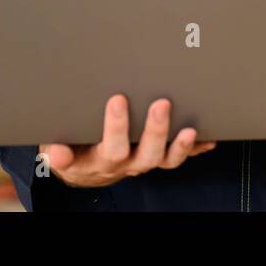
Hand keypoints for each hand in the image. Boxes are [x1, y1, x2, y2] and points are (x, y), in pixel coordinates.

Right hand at [40, 95, 215, 187]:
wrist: (86, 166)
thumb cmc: (74, 146)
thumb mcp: (58, 148)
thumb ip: (56, 149)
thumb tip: (57, 152)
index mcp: (100, 160)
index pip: (111, 147)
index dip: (116, 127)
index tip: (118, 100)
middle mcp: (127, 163)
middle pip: (145, 154)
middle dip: (155, 130)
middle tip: (161, 104)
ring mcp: (145, 160)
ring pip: (166, 158)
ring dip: (180, 145)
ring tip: (189, 129)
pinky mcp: (160, 156)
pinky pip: (181, 156)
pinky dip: (196, 148)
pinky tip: (210, 138)